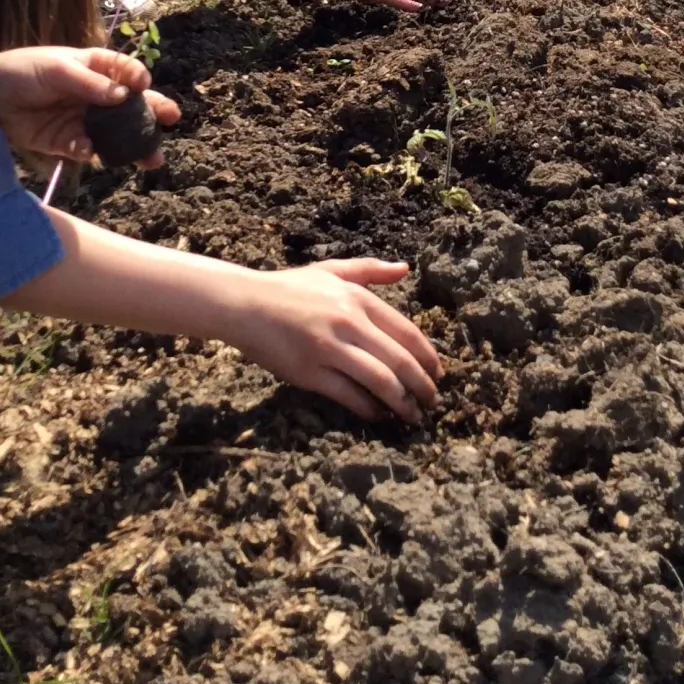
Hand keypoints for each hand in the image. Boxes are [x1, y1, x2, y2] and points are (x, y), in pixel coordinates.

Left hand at [0, 47, 180, 161]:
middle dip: (151, 113)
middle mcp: (94, 95)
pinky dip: (94, 152)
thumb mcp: (55, 69)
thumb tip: (124, 96)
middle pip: (129, 105)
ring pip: (115, 133)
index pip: (125, 71)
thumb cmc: (22, 71)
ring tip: (151, 158)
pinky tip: (94, 153)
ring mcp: (82, 119)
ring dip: (133, 144)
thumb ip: (89, 83)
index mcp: (93, 67)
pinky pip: (88, 149)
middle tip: (171, 120)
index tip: (144, 86)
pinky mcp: (67, 142)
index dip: (138, 78)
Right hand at [230, 257, 442, 422]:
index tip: (438, 374)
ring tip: (412, 415)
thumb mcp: (331, 270)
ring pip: (380, 381)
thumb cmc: (289, 287)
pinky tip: (378, 415)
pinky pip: (349, 395)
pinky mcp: (310, 372)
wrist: (246, 304)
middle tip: (432, 402)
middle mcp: (349, 322)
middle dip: (422, 386)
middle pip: (399, 360)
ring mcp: (330, 349)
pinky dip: (369, 408)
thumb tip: (405, 269)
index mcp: (357, 298)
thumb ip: (370, 270)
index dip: (427, 357)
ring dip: (402, 402)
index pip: (406, 332)